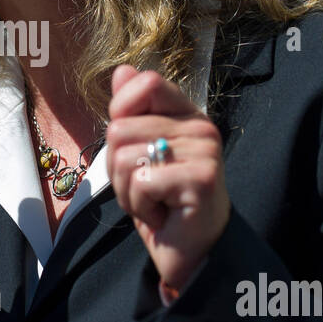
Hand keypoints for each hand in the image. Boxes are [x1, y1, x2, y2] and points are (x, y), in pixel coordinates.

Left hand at [106, 65, 230, 293]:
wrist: (190, 252)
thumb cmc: (163, 202)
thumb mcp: (139, 153)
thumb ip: (131, 113)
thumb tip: (122, 70)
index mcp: (187, 115)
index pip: (147, 82)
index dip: (121, 110)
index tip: (129, 145)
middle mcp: (201, 128)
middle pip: (121, 127)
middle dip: (118, 168)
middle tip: (146, 188)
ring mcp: (204, 152)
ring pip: (124, 155)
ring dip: (127, 190)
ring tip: (154, 201)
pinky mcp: (200, 179)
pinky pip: (139, 182)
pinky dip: (139, 206)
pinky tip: (162, 214)